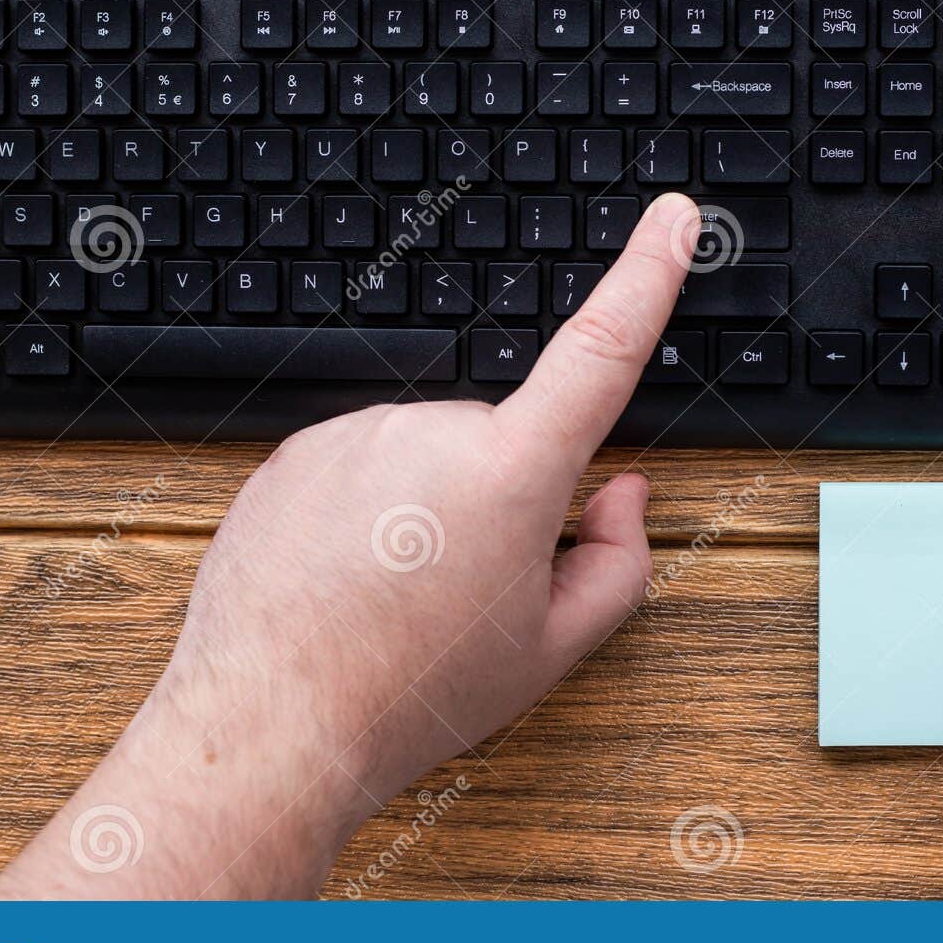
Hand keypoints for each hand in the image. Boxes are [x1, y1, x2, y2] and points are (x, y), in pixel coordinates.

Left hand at [0, 192, 703, 898]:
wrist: (269, 723)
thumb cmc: (411, 694)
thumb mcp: (551, 652)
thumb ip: (619, 561)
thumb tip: (621, 492)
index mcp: (510, 474)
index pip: (599, 352)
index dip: (646, 277)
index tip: (673, 220)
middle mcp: (430, 430)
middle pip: (503, 441)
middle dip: (501, 499)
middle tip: (464, 592)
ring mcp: (354, 434)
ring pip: (427, 454)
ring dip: (428, 506)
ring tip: (393, 596)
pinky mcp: (297, 449)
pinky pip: (363, 463)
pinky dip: (368, 509)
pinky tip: (348, 579)